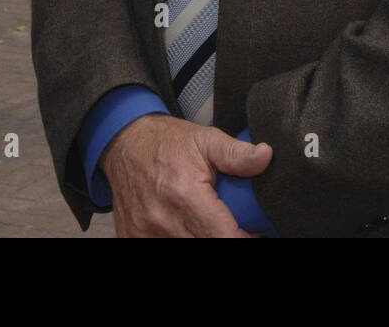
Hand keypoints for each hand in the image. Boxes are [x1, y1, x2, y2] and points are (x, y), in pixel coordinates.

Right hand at [100, 113, 272, 236]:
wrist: (123, 142)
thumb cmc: (166, 142)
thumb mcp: (205, 139)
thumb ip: (236, 153)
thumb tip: (265, 157)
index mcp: (185, 195)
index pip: (226, 238)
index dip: (245, 238)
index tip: (253, 232)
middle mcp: (164, 221)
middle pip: (208, 246)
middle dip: (223, 237)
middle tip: (230, 225)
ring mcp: (145, 234)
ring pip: (187, 250)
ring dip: (202, 239)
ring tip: (208, 223)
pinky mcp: (132, 238)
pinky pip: (164, 247)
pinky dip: (180, 240)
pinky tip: (187, 229)